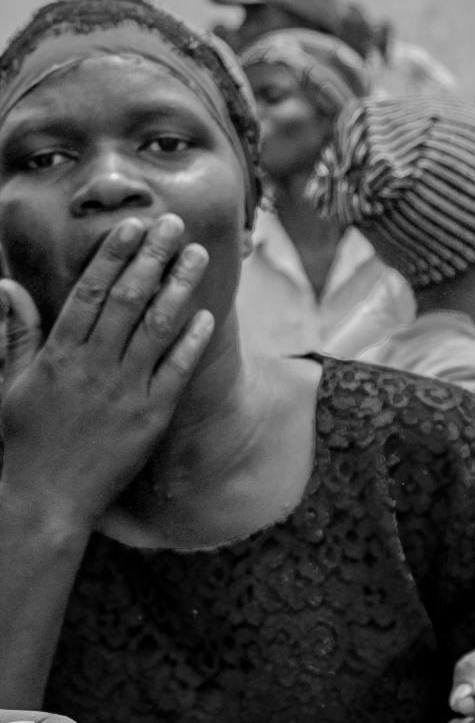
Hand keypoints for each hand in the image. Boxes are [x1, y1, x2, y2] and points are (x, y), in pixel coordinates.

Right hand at [0, 217, 213, 529]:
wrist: (47, 498)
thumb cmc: (26, 439)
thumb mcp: (9, 382)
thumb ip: (16, 332)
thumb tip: (5, 285)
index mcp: (59, 354)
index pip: (89, 291)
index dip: (113, 255)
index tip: (132, 226)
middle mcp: (93, 366)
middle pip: (127, 299)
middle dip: (152, 257)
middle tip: (174, 225)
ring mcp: (124, 391)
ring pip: (155, 328)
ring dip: (179, 288)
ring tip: (197, 256)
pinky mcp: (149, 418)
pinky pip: (175, 372)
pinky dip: (191, 342)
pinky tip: (207, 316)